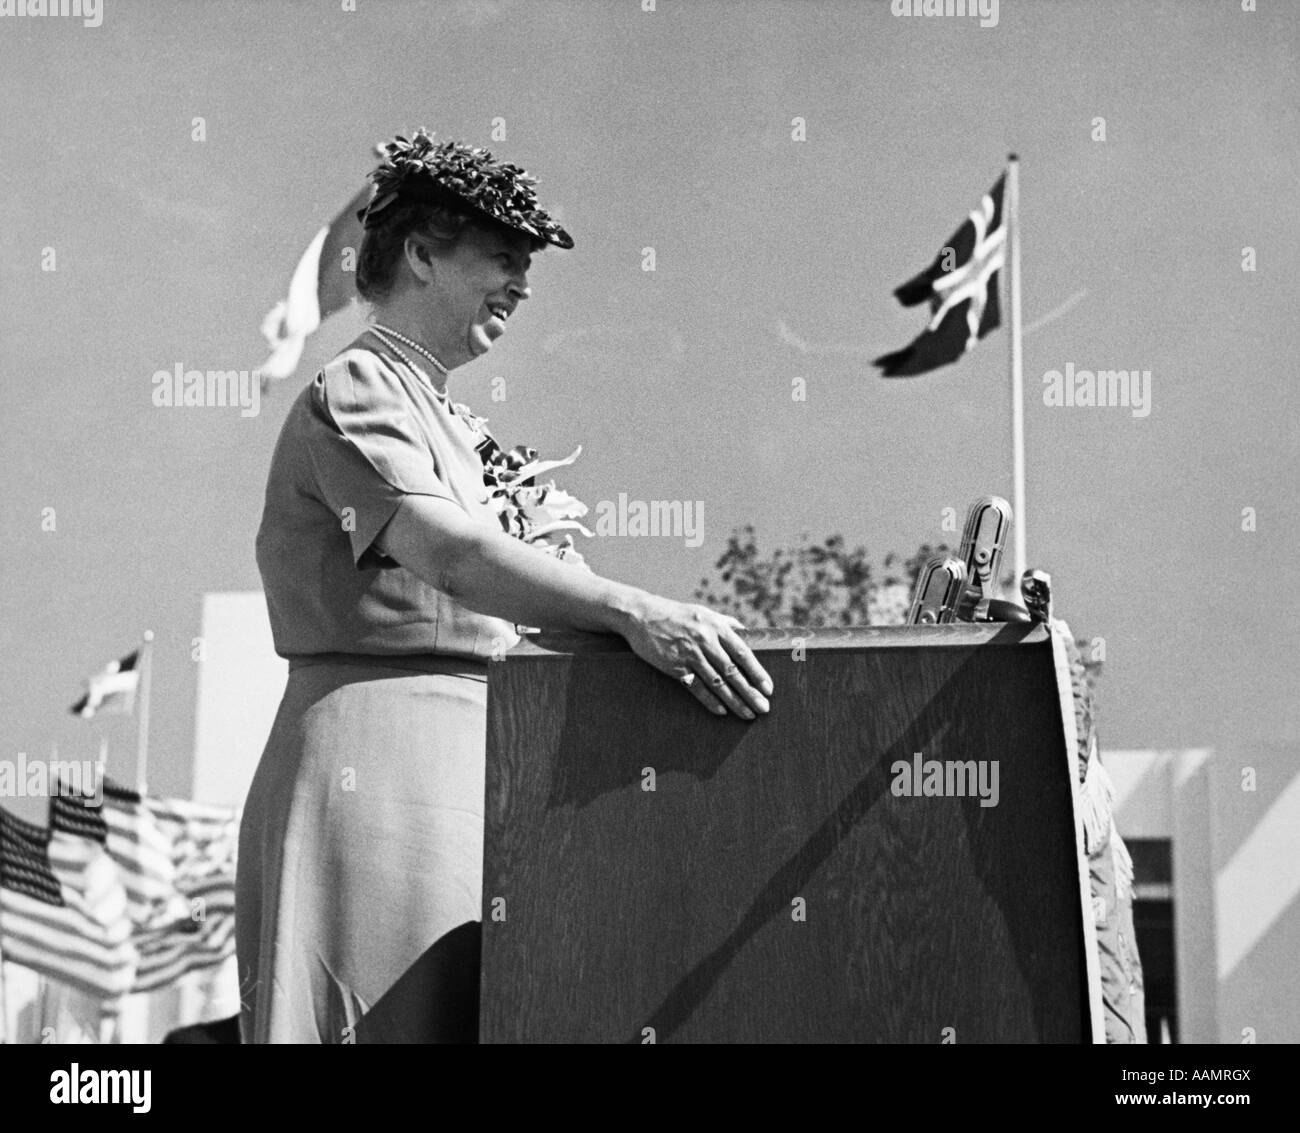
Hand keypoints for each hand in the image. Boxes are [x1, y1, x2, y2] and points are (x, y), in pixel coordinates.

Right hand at [619, 595, 772, 718]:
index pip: (743, 653)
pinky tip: (722, 711)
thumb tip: (748, 634)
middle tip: (764, 708)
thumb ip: (727, 623)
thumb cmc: (677, 614)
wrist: (642, 615)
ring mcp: (690, 654)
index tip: (769, 688)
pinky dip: (709, 700)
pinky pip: (696, 687)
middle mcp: (706, 640)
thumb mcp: (704, 613)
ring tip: (747, 714)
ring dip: (734, 700)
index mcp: (716, 627)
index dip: (758, 672)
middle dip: (750, 692)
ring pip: (717, 682)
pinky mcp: (674, 666)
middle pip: (733, 672)